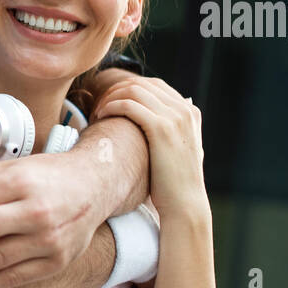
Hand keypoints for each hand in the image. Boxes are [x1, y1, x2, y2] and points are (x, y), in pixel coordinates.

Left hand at [92, 77, 206, 218]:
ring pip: (133, 90)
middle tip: (98, 106)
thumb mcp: (178, 150)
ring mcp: (175, 118)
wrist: (184, 204)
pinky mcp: (162, 128)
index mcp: (190, 111)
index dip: (128, 89)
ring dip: (111, 98)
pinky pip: (129, 105)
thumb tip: (146, 120)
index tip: (110, 102)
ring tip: (97, 113)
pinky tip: (101, 117)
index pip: (154, 85)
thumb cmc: (173, 183)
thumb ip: (169, 131)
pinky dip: (111, 106)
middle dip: (116, 91)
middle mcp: (184, 110)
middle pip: (142, 84)